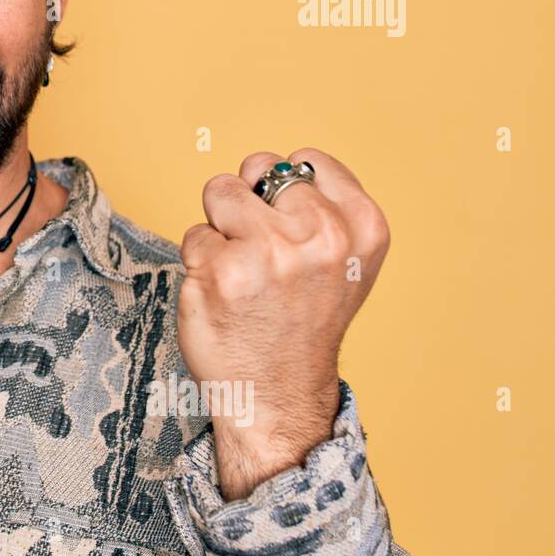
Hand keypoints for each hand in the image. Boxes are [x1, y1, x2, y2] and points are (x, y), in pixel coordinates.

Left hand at [176, 148, 390, 499]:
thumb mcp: (346, 264)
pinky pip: (194, 235)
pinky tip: (222, 294)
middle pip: (259, 168)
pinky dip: (199, 261)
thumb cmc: (303, 324)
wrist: (277, 394)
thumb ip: (325, 210)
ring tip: (240, 270)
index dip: (283, 188)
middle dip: (249, 202)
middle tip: (261, 254)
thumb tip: (277, 169)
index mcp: (362, 228)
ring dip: (219, 227)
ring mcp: (270, 252)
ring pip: (219, 192)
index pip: (308, 160)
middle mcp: (322, 236)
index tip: (288, 223)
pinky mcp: (220, 270)